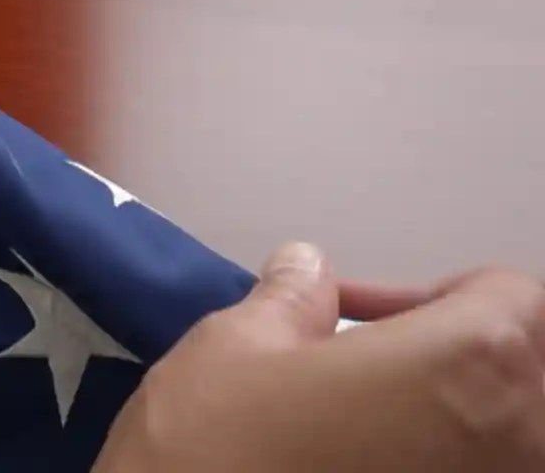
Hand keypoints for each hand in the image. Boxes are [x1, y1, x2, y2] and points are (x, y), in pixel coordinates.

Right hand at [93, 243, 544, 472]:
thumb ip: (294, 299)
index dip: (438, 294)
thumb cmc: (211, 450)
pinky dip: (429, 463)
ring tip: (354, 418)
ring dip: (444, 418)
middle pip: (521, 374)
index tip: (364, 312)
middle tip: (363, 360)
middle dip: (451, 355)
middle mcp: (506, 442)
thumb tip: (307, 271)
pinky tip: (351, 465)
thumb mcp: (236, 344)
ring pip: (501, 439)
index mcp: (465, 365)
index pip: (515, 301)